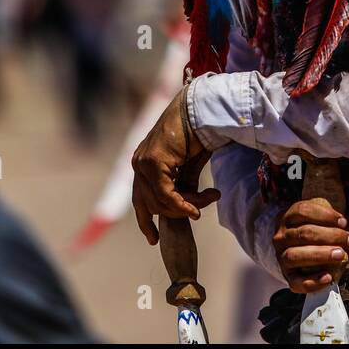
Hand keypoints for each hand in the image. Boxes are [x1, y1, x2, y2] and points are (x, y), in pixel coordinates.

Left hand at [131, 86, 218, 245]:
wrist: (201, 109)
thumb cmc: (198, 132)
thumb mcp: (189, 166)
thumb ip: (183, 186)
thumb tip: (187, 210)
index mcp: (143, 162)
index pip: (140, 199)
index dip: (146, 220)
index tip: (153, 239)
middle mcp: (138, 163)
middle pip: (152, 204)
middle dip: (178, 212)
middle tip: (200, 211)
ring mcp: (142, 163)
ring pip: (161, 202)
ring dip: (187, 206)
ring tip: (210, 197)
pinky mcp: (152, 163)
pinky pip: (167, 195)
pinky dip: (183, 204)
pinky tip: (198, 206)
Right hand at [273, 198, 348, 292]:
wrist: (302, 251)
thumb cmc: (321, 232)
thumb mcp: (332, 221)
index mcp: (290, 217)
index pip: (302, 210)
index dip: (324, 215)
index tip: (344, 222)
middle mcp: (281, 236)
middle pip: (303, 233)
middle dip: (329, 236)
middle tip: (348, 240)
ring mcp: (282, 257)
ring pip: (295, 255)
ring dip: (320, 255)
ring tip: (340, 254)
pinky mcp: (289, 277)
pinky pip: (296, 282)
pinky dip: (312, 281)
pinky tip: (328, 277)